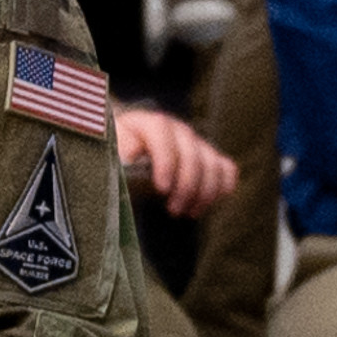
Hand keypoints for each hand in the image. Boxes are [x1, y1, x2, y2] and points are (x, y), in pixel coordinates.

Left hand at [115, 105, 235, 219]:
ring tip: (188, 212)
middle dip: (186, 186)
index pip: (162, 134)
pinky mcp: (209, 156)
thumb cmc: (115, 156)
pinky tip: (205, 206)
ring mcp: (196, 142)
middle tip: (174, 210)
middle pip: (192, 154)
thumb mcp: (109, 155)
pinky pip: (227, 169)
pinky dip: (221, 188)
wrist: (127, 152)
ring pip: (213, 163)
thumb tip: (127, 162)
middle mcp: (177, 130)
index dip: (166, 162)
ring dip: (205, 192)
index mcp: (148, 124)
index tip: (161, 189)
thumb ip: (116, 158)